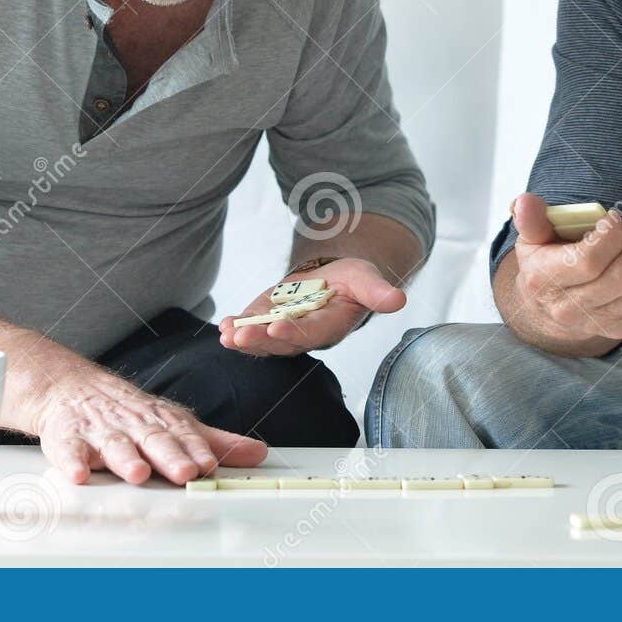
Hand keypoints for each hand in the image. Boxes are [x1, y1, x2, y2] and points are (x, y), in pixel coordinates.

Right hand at [31, 365, 266, 485]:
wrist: (69, 387)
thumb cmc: (128, 414)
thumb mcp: (173, 423)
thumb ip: (213, 441)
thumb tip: (259, 453)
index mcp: (161, 421)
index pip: (182, 435)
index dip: (196, 449)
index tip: (210, 464)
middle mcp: (133, 425)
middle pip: (153, 440)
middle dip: (170, 456)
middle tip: (185, 472)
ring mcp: (99, 432)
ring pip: (115, 446)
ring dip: (127, 459)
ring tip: (139, 473)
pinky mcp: (67, 439)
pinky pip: (68, 451)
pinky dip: (72, 462)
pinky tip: (78, 475)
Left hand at [218, 257, 405, 355]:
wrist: (334, 278)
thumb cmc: (353, 281)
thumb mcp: (367, 279)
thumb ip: (378, 292)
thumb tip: (398, 299)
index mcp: (330, 326)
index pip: (311, 334)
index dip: (294, 333)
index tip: (277, 328)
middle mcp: (305, 334)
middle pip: (281, 342)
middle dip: (260, 341)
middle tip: (241, 336)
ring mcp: (283, 328)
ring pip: (263, 340)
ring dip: (244, 339)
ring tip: (227, 334)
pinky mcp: (267, 319)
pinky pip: (251, 327)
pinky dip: (236, 327)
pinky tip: (223, 326)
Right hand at [509, 192, 621, 344]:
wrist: (548, 307)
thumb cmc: (544, 263)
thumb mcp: (531, 238)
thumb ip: (531, 218)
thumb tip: (525, 202)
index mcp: (543, 281)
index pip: (588, 261)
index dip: (609, 235)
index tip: (611, 219)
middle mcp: (569, 309)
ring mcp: (598, 322)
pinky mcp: (621, 327)